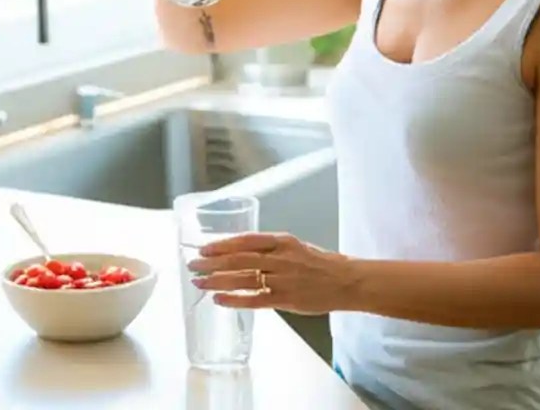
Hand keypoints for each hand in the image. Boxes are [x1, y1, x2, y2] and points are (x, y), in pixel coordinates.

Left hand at [187, 232, 356, 314]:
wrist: (346, 281)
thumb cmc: (322, 264)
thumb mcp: (296, 247)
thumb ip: (271, 249)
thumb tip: (242, 253)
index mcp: (282, 241)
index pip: (245, 240)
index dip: (222, 244)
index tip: (204, 248)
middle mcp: (280, 258)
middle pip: (238, 259)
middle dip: (211, 262)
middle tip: (193, 265)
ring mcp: (282, 279)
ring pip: (242, 278)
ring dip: (217, 280)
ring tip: (199, 282)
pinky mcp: (285, 299)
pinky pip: (254, 299)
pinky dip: (234, 299)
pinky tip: (218, 299)